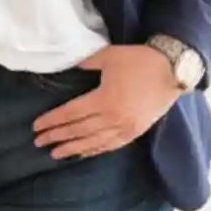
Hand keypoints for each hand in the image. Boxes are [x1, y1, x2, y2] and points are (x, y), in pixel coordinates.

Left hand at [32, 44, 185, 159]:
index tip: (37, 127)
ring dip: (72, 149)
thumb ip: (85, 63)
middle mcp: (113, 118)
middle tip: (39, 143)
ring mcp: (125, 128)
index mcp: (104, 99)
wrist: (173, 71)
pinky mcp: (135, 132)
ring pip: (93, 142)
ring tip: (56, 154)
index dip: (52, 121)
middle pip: (78, 130)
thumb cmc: (139, 60)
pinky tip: (82, 154)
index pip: (71, 114)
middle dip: (57, 137)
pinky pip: (110, 145)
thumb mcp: (108, 56)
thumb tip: (65, 66)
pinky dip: (94, 150)